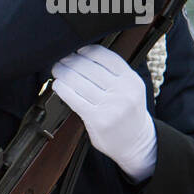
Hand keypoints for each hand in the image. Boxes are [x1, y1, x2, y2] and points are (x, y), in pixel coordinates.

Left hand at [51, 45, 156, 181]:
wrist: (136, 142)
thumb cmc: (128, 114)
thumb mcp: (130, 90)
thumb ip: (114, 75)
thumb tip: (83, 57)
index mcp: (132, 80)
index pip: (107, 58)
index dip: (88, 51)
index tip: (76, 50)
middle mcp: (124, 91)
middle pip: (90, 68)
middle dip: (71, 61)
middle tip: (60, 60)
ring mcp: (111, 105)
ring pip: (80, 82)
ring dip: (64, 73)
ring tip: (57, 70)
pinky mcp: (98, 119)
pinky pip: (75, 99)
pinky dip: (63, 90)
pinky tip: (58, 85)